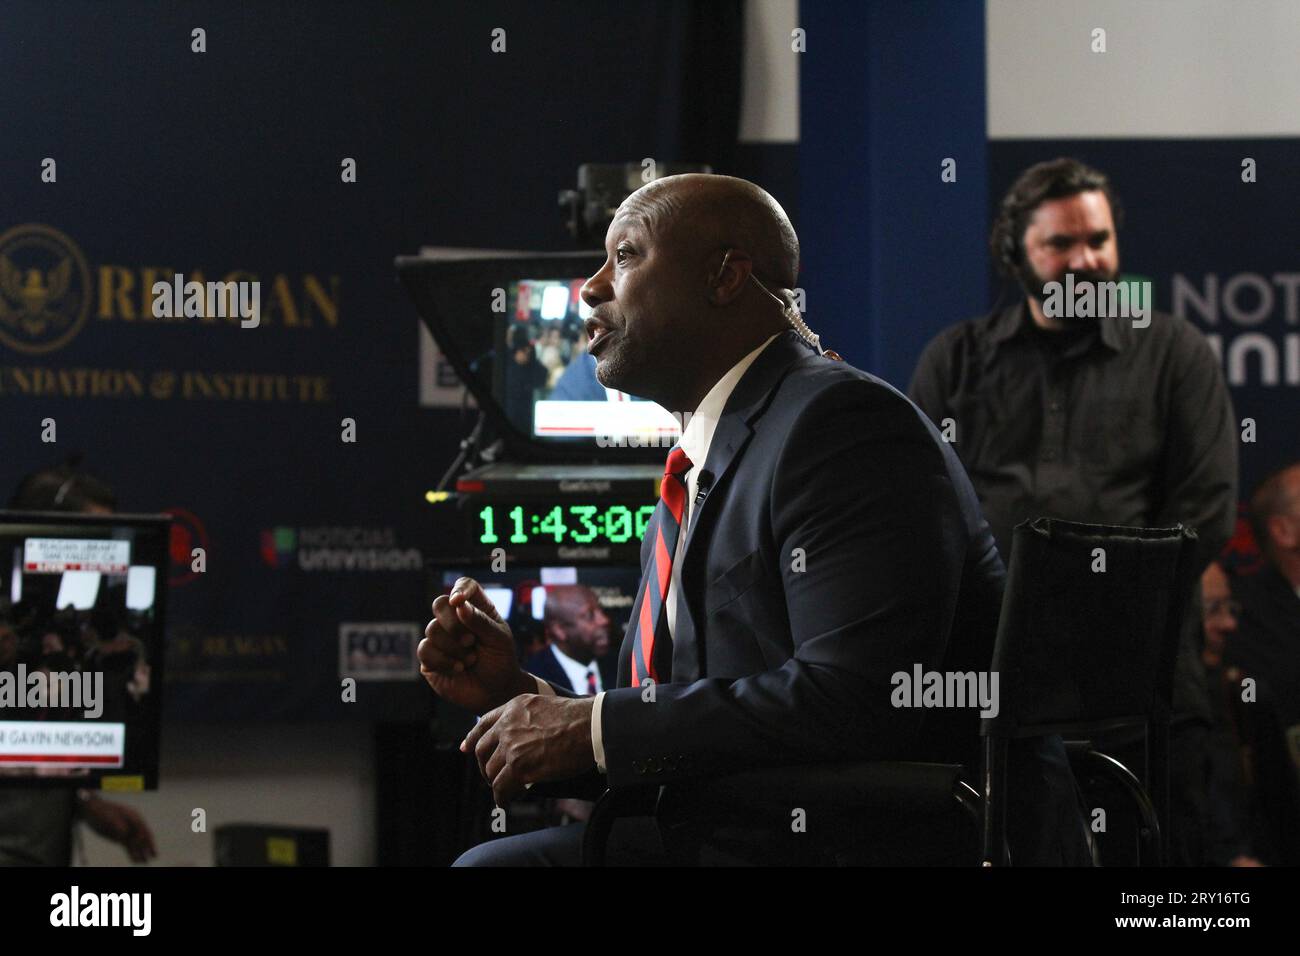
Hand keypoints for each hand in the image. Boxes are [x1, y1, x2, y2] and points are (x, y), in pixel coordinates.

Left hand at [80, 796, 157, 862]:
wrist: (92, 812)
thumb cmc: (101, 811)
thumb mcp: (108, 816)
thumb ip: (117, 824)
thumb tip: (124, 832)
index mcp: (133, 816)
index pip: (141, 828)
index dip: (142, 836)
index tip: (138, 844)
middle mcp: (133, 824)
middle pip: (143, 836)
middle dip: (149, 846)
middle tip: (155, 855)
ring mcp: (127, 832)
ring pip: (136, 844)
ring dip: (141, 853)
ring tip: (145, 862)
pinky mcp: (120, 838)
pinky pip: (128, 847)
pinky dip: (132, 854)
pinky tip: (135, 861)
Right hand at [418, 577, 532, 713]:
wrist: (496, 692)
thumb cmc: (501, 661)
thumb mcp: (498, 639)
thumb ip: (481, 621)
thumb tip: (459, 605)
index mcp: (475, 609)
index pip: (463, 586)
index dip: (459, 588)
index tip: (458, 601)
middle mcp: (455, 620)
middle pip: (439, 604)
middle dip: (454, 624)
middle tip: (471, 641)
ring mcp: (440, 639)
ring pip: (432, 629)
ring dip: (454, 647)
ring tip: (470, 660)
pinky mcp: (430, 658)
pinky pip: (425, 650)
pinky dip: (444, 660)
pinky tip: (459, 668)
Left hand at [462, 694, 595, 805]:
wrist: (590, 726)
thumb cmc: (578, 718)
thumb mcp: (544, 706)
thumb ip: (527, 717)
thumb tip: (524, 736)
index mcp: (514, 707)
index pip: (484, 723)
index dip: (473, 738)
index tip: (466, 749)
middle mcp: (508, 725)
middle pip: (482, 750)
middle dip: (484, 767)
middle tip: (492, 777)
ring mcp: (511, 746)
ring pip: (491, 771)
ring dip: (496, 784)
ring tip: (506, 792)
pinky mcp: (519, 767)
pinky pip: (502, 788)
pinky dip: (503, 798)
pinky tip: (507, 802)